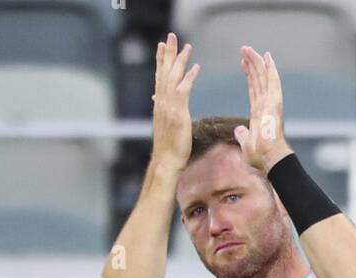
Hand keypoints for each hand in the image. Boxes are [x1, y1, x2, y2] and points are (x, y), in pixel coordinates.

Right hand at [151, 31, 199, 172]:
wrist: (166, 162)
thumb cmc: (169, 150)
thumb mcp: (166, 128)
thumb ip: (166, 115)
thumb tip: (166, 109)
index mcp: (159, 105)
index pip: (159, 78)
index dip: (161, 62)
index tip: (162, 47)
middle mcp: (162, 103)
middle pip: (164, 73)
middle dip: (168, 54)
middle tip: (170, 37)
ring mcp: (168, 107)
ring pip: (173, 78)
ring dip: (179, 60)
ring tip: (186, 46)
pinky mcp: (177, 113)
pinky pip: (183, 90)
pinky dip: (189, 77)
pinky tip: (196, 67)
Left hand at [234, 47, 292, 174]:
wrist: (269, 158)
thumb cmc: (260, 156)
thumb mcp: (246, 144)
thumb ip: (243, 135)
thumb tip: (239, 130)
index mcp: (259, 114)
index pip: (253, 90)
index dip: (249, 76)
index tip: (243, 64)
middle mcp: (266, 105)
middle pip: (257, 80)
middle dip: (251, 64)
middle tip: (244, 50)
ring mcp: (271, 102)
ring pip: (263, 76)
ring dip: (256, 62)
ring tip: (247, 48)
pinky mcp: (275, 102)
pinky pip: (273, 81)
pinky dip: (271, 68)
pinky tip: (267, 56)